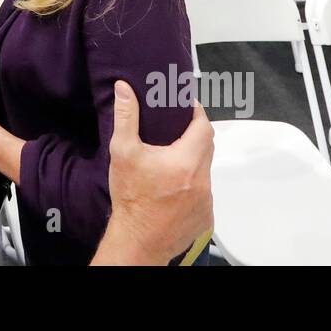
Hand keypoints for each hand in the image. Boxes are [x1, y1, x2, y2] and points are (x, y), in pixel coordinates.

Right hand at [92, 81, 213, 265]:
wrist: (137, 241)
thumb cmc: (131, 199)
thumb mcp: (123, 152)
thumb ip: (126, 117)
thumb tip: (125, 89)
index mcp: (185, 161)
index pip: (204, 126)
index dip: (197, 113)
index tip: (187, 106)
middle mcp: (201, 180)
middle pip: (207, 146)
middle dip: (195, 135)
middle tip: (177, 130)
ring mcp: (206, 200)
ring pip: (205, 170)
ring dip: (192, 161)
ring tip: (170, 160)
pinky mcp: (206, 216)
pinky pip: (204, 192)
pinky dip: (192, 185)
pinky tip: (174, 187)